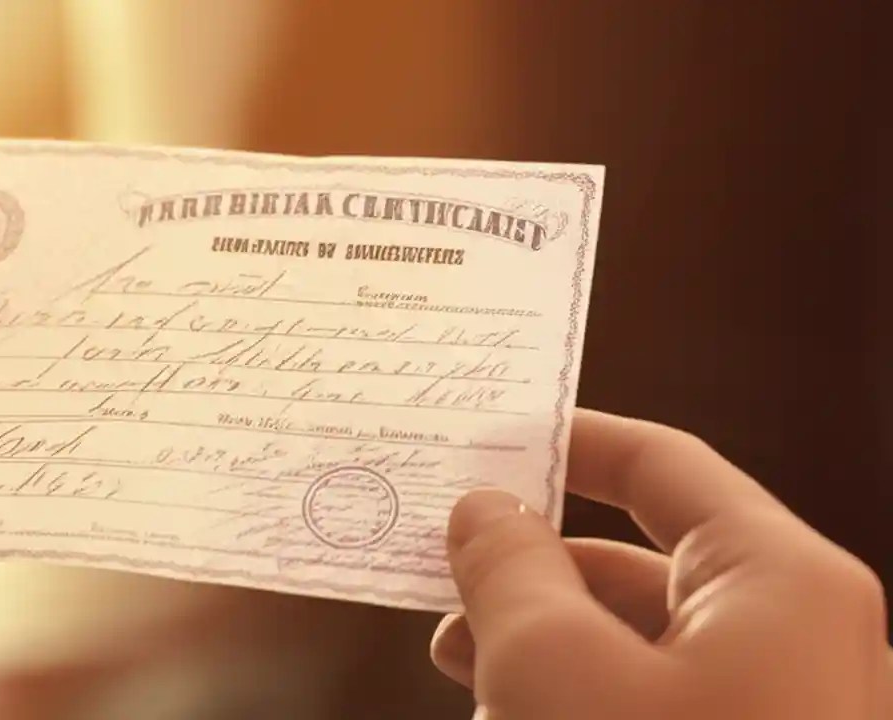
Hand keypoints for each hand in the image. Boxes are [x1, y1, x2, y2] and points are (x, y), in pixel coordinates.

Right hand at [430, 410, 891, 718]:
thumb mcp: (551, 669)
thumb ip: (509, 570)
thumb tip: (486, 512)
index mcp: (783, 583)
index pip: (661, 465)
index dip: (567, 443)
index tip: (490, 441)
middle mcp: (801, 639)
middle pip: (644, 562)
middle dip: (533, 570)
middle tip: (447, 577)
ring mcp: (784, 708)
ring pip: (645, 645)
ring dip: (546, 645)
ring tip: (461, 665)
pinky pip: (660, 702)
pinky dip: (584, 698)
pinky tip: (513, 712)